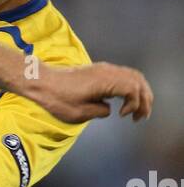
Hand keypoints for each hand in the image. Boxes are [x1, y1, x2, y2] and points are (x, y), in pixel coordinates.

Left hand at [31, 61, 152, 124]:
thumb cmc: (57, 99)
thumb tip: (109, 109)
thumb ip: (100, 111)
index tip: (123, 116)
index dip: (135, 104)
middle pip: (137, 80)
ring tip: (137, 111)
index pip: (133, 88)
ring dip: (139, 93)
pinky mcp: (99, 70)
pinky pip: (122, 75)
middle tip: (141, 117)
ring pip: (132, 76)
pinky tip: (124, 102)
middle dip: (144, 99)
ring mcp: (104, 69)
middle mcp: (107, 71)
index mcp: (104, 80)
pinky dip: (129, 88)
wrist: (42, 83)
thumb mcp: (79, 113)